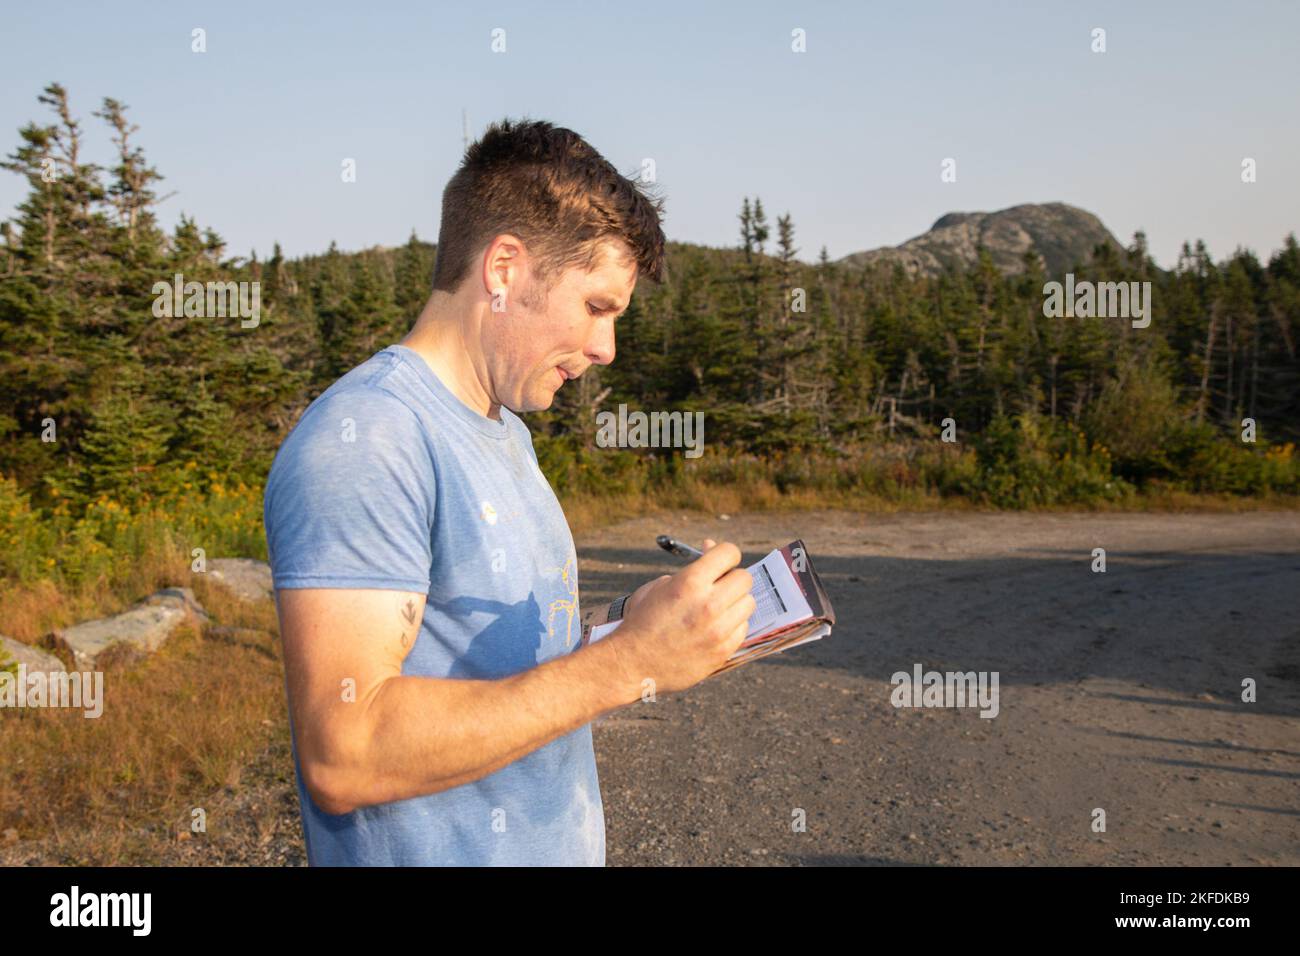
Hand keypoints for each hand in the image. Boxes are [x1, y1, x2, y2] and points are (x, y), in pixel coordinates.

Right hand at [609, 539, 753, 695]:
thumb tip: (711, 547)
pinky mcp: (723, 651)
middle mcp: (708, 604)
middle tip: (719, 587)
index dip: (725, 555)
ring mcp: (718, 630)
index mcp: (690, 582)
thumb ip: (691, 568)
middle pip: (744, 578)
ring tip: (716, 610)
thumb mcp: (661, 585)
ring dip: (735, 603)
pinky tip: (714, 628)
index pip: (729, 553)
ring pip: (748, 603)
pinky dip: (733, 626)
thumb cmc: (644, 620)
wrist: (633, 662)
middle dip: (732, 579)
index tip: (721, 562)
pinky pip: (743, 628)